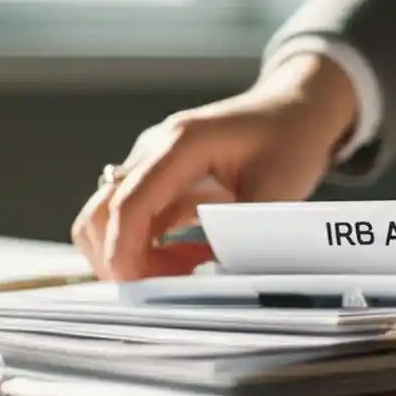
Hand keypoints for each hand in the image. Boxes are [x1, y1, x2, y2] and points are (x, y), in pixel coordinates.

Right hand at [71, 53, 357, 279]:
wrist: (295, 107)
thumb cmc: (290, 138)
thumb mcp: (279, 190)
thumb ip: (244, 233)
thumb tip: (218, 276)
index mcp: (181, 142)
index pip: (128, 203)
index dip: (125, 252)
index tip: (139, 287)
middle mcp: (154, 150)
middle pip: (101, 212)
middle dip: (119, 258)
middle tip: (165, 287)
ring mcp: (152, 163)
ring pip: (110, 218)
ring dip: (135, 254)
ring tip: (186, 269)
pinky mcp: (160, 179)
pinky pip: (137, 220)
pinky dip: (151, 247)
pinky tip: (190, 257)